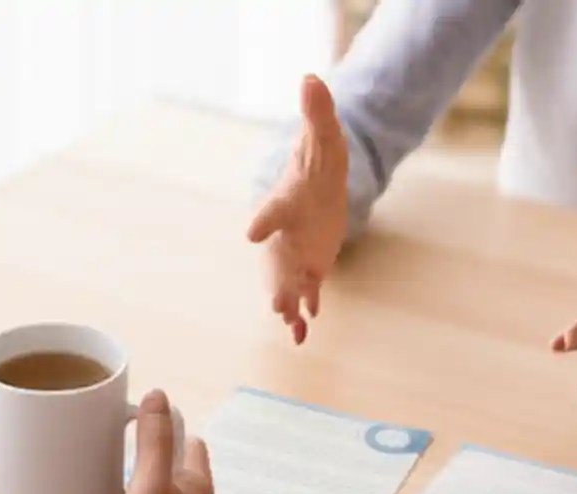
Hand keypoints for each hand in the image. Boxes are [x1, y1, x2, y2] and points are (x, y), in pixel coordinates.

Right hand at [106, 390, 218, 493]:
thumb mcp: (147, 487)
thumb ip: (154, 442)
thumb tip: (160, 396)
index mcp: (200, 490)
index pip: (192, 445)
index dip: (172, 429)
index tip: (145, 423)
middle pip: (189, 474)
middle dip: (167, 459)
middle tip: (132, 452)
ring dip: (163, 491)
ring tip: (133, 487)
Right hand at [247, 74, 347, 344]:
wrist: (317, 184)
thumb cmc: (317, 160)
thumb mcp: (323, 136)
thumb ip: (317, 111)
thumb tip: (312, 77)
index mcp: (283, 205)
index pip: (270, 214)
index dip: (263, 222)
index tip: (253, 233)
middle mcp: (283, 236)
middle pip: (274, 261)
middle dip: (274, 281)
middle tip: (274, 302)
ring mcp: (295, 254)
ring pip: (287, 283)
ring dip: (288, 304)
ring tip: (290, 325)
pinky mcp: (310, 267)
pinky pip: (305, 293)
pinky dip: (305, 312)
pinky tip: (304, 333)